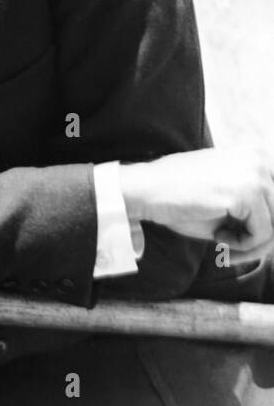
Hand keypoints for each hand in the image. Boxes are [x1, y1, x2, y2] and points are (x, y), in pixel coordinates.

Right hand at [120, 147, 273, 259]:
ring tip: (224, 244)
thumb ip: (257, 209)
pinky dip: (243, 245)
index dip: (264, 225)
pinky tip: (218, 238)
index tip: (242, 237)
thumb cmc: (179, 199)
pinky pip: (263, 234)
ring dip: (253, 244)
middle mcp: (260, 160)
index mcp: (256, 156)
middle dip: (262, 238)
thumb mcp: (226, 199)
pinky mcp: (246, 193)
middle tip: (234, 249)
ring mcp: (255, 175)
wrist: (144, 191)